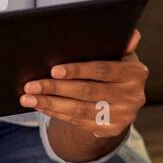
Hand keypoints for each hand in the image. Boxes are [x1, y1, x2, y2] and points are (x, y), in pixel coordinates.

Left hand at [19, 30, 147, 137]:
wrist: (123, 102)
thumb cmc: (114, 70)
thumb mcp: (120, 56)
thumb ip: (120, 45)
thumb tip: (131, 33)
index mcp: (136, 73)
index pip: (103, 70)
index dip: (78, 70)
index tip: (53, 70)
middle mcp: (133, 96)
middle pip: (87, 91)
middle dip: (55, 88)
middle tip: (30, 85)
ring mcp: (123, 116)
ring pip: (79, 110)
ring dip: (50, 103)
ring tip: (27, 98)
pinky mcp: (111, 130)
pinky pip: (77, 121)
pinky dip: (56, 113)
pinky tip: (40, 106)